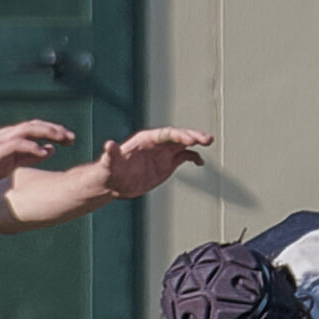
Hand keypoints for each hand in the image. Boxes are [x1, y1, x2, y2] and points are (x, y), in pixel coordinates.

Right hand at [0, 118, 75, 183]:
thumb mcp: (12, 161)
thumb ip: (31, 155)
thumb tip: (50, 150)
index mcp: (13, 136)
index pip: (37, 128)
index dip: (55, 131)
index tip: (70, 138)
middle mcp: (9, 133)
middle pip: (37, 125)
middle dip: (56, 130)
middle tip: (72, 138)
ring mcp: (3, 139)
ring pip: (29, 129)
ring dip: (48, 133)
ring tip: (62, 139)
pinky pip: (18, 144)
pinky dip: (32, 147)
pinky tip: (43, 152)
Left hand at [94, 126, 211, 198]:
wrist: (114, 184)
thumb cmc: (109, 172)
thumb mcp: (109, 164)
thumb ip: (111, 154)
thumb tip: (109, 145)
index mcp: (145, 140)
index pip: (166, 134)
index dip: (179, 135)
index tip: (191, 140)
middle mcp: (156, 144)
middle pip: (178, 136)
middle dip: (192, 136)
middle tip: (206, 139)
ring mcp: (163, 153)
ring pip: (183, 144)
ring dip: (196, 142)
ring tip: (209, 141)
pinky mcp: (167, 164)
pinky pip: (183, 157)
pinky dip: (193, 158)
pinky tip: (200, 162)